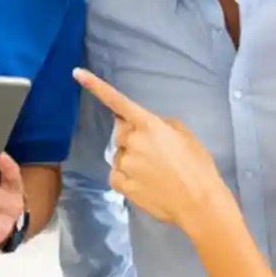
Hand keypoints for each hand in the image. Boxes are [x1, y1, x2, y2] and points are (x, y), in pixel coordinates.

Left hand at [73, 68, 225, 228]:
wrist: (198, 202)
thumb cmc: (197, 165)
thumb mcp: (184, 135)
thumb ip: (161, 125)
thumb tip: (147, 127)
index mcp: (148, 125)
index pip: (118, 102)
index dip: (96, 86)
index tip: (76, 74)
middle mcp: (132, 142)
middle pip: (121, 133)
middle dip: (132, 137)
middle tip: (154, 153)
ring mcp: (125, 164)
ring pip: (120, 156)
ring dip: (131, 159)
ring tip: (155, 173)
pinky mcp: (122, 185)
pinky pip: (116, 175)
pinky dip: (126, 178)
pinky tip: (145, 184)